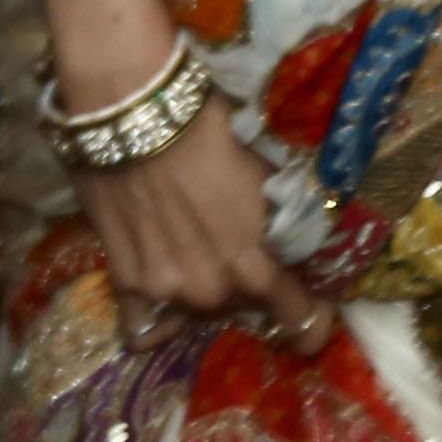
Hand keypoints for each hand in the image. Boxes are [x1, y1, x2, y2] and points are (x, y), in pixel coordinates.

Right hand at [71, 90, 334, 354]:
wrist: (137, 116)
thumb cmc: (210, 132)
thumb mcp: (264, 175)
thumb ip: (278, 219)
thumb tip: (290, 235)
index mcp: (254, 266)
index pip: (297, 318)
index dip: (311, 319)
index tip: (316, 314)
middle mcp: (210, 291)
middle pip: (242, 305)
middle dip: (248, 286)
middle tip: (240, 252)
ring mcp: (165, 292)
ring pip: (197, 308)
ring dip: (203, 289)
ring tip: (195, 254)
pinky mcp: (125, 283)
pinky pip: (144, 325)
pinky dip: (157, 315)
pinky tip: (161, 288)